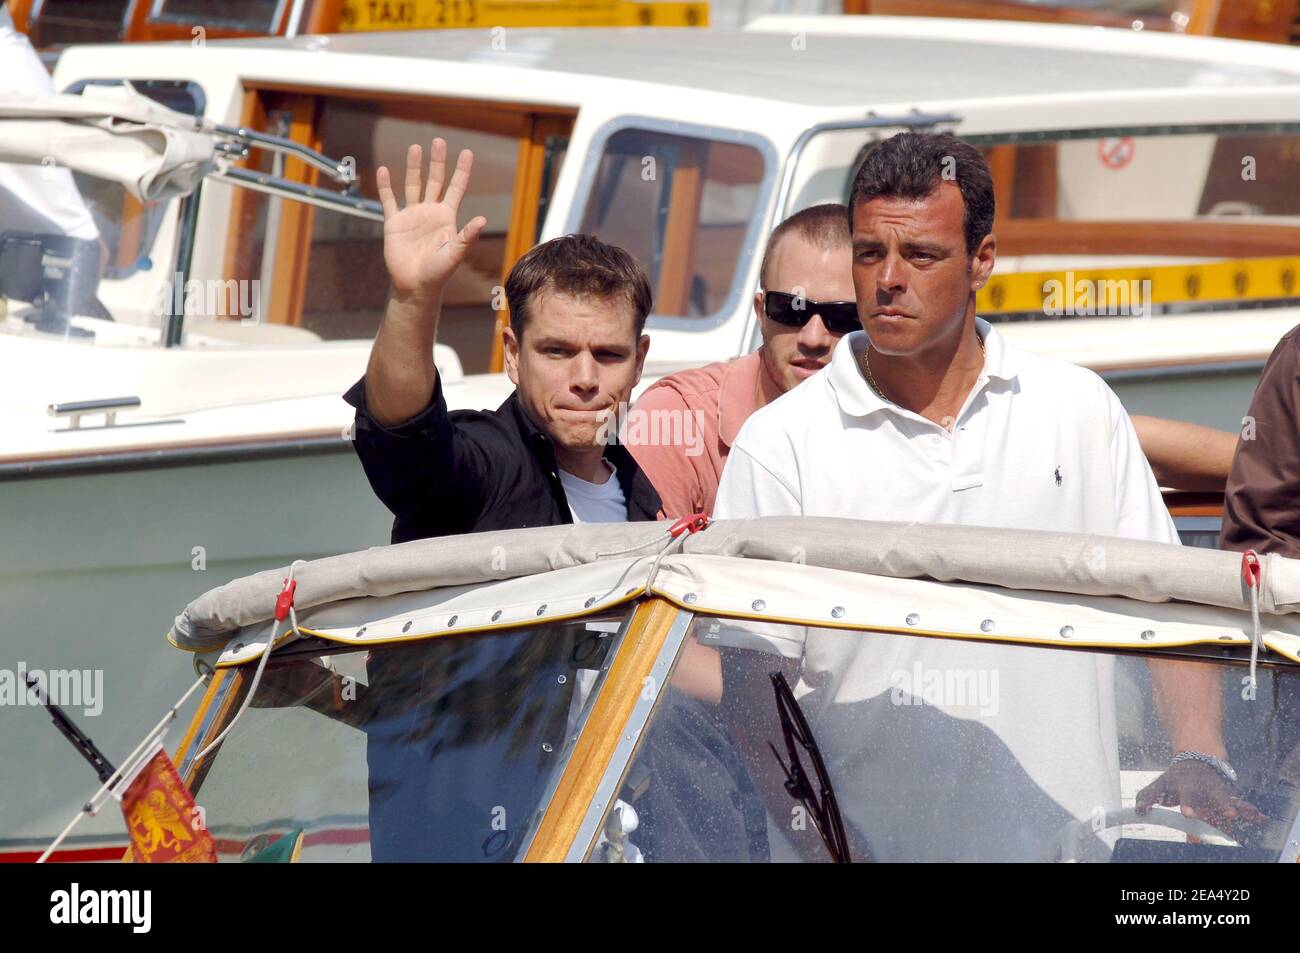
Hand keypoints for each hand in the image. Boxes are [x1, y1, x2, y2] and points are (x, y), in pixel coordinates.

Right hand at [376, 139, 486, 300]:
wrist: (414, 286)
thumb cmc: (438, 273)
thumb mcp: (455, 254)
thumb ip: (467, 236)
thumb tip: (482, 219)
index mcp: (447, 218)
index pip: (456, 188)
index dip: (462, 171)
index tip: (467, 152)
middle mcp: (430, 212)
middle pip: (435, 181)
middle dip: (437, 161)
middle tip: (438, 141)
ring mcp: (412, 216)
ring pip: (413, 185)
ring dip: (413, 167)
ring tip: (415, 147)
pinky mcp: (394, 223)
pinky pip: (389, 200)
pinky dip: (386, 186)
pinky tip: (384, 170)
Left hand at [1136, 760, 1266, 834]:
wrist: (1198, 759)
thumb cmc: (1177, 779)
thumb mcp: (1160, 785)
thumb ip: (1148, 797)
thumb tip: (1140, 810)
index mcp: (1187, 787)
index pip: (1186, 796)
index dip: (1187, 804)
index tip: (1188, 813)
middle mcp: (1206, 790)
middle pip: (1215, 797)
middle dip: (1222, 805)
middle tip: (1228, 814)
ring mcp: (1220, 793)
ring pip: (1233, 800)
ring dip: (1241, 808)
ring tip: (1252, 816)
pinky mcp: (1232, 798)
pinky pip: (1244, 805)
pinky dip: (1253, 812)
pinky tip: (1262, 819)